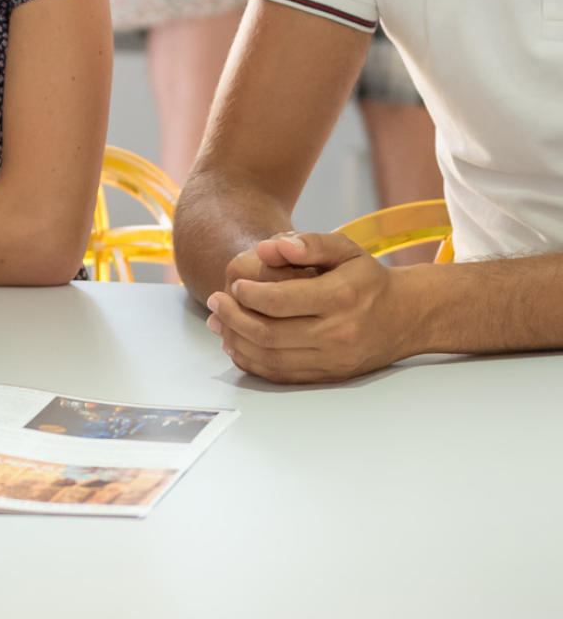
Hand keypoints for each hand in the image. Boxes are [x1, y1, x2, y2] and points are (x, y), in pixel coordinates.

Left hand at [207, 231, 415, 383]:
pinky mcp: (329, 376)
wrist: (405, 316)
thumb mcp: (345, 248)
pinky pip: (282, 375)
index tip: (233, 285)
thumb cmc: (368, 278)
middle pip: (269, 334)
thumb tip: (269, 246)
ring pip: (271, 358)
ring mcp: (333, 360)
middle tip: (214, 303)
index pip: (279, 301)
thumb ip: (309, 242)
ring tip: (218, 323)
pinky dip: (253, 362)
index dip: (247, 294)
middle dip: (233, 318)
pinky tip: (238, 345)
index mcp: (340, 297)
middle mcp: (337, 333)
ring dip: (236, 341)